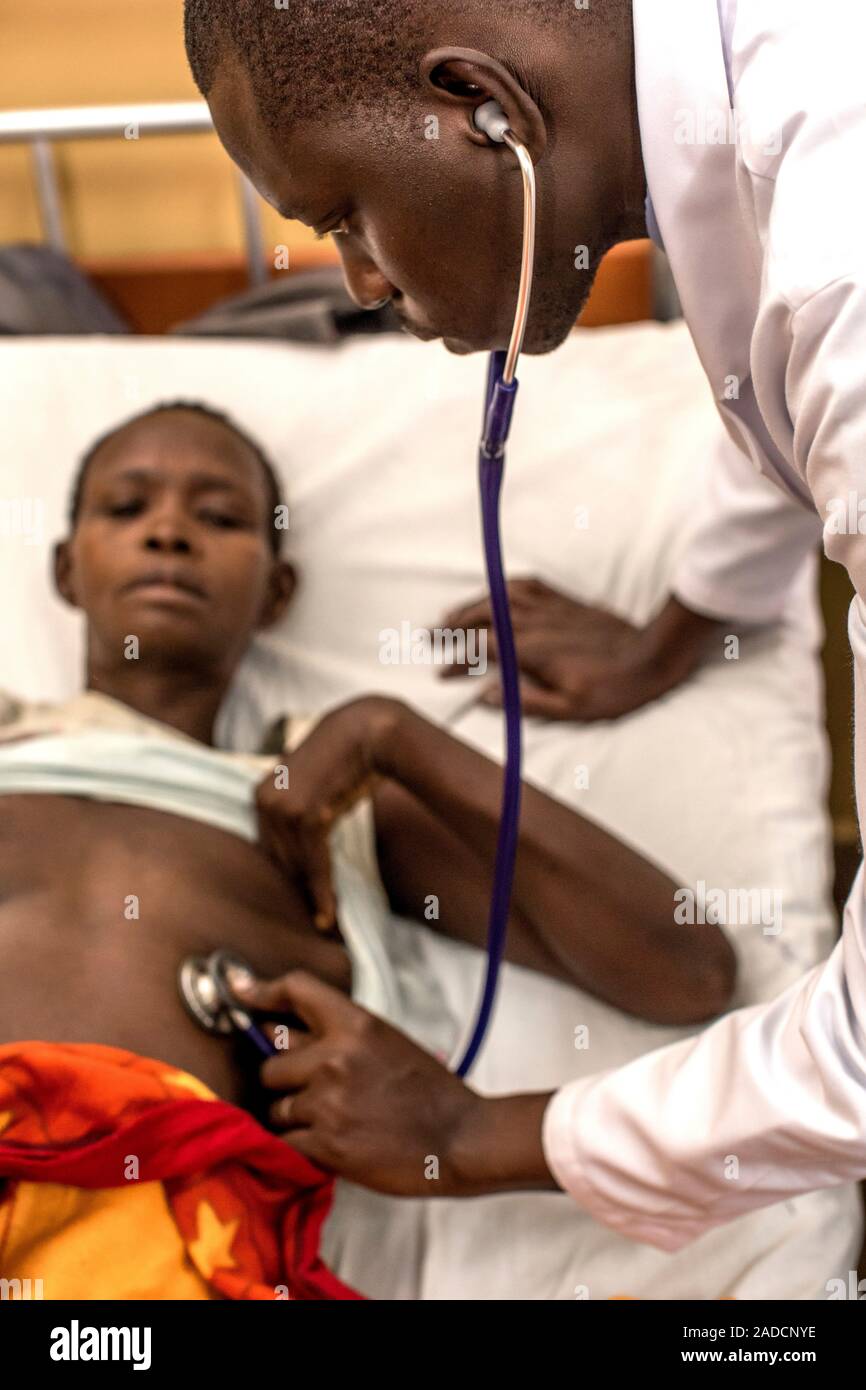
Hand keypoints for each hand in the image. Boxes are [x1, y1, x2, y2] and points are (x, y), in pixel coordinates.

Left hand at [234, 970, 482, 1196]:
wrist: (459, 1139)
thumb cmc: (428, 1090)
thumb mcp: (388, 1042)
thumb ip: (340, 1034)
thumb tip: (282, 1032)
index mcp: (357, 1024)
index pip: (297, 989)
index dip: (263, 991)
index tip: (241, 993)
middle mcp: (335, 1057)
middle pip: (270, 1061)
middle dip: (283, 1079)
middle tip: (309, 1091)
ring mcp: (328, 1102)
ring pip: (275, 1105)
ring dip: (293, 1115)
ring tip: (330, 1121)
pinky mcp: (325, 1144)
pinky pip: (285, 1140)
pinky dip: (299, 1145)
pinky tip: (329, 1144)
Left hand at [256, 696, 403, 933]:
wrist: (366, 732)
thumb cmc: (344, 759)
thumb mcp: (311, 785)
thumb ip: (297, 811)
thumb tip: (299, 849)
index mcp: (260, 793)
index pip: (269, 847)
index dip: (288, 875)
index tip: (302, 900)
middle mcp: (264, 800)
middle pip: (279, 859)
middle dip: (299, 889)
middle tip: (318, 918)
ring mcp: (282, 807)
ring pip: (297, 866)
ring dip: (313, 895)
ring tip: (327, 920)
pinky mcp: (306, 814)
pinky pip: (314, 862)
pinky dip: (323, 890)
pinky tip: (329, 911)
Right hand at [441, 583, 722, 720]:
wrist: (652, 656)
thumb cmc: (614, 690)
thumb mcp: (571, 709)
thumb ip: (525, 701)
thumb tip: (486, 694)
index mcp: (532, 652)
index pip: (481, 651)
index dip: (456, 660)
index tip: (440, 673)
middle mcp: (535, 624)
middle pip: (482, 617)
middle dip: (451, 626)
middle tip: (427, 637)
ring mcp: (550, 609)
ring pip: (499, 598)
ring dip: (471, 604)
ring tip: (449, 615)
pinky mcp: (566, 601)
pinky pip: (527, 586)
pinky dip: (503, 587)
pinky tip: (493, 592)